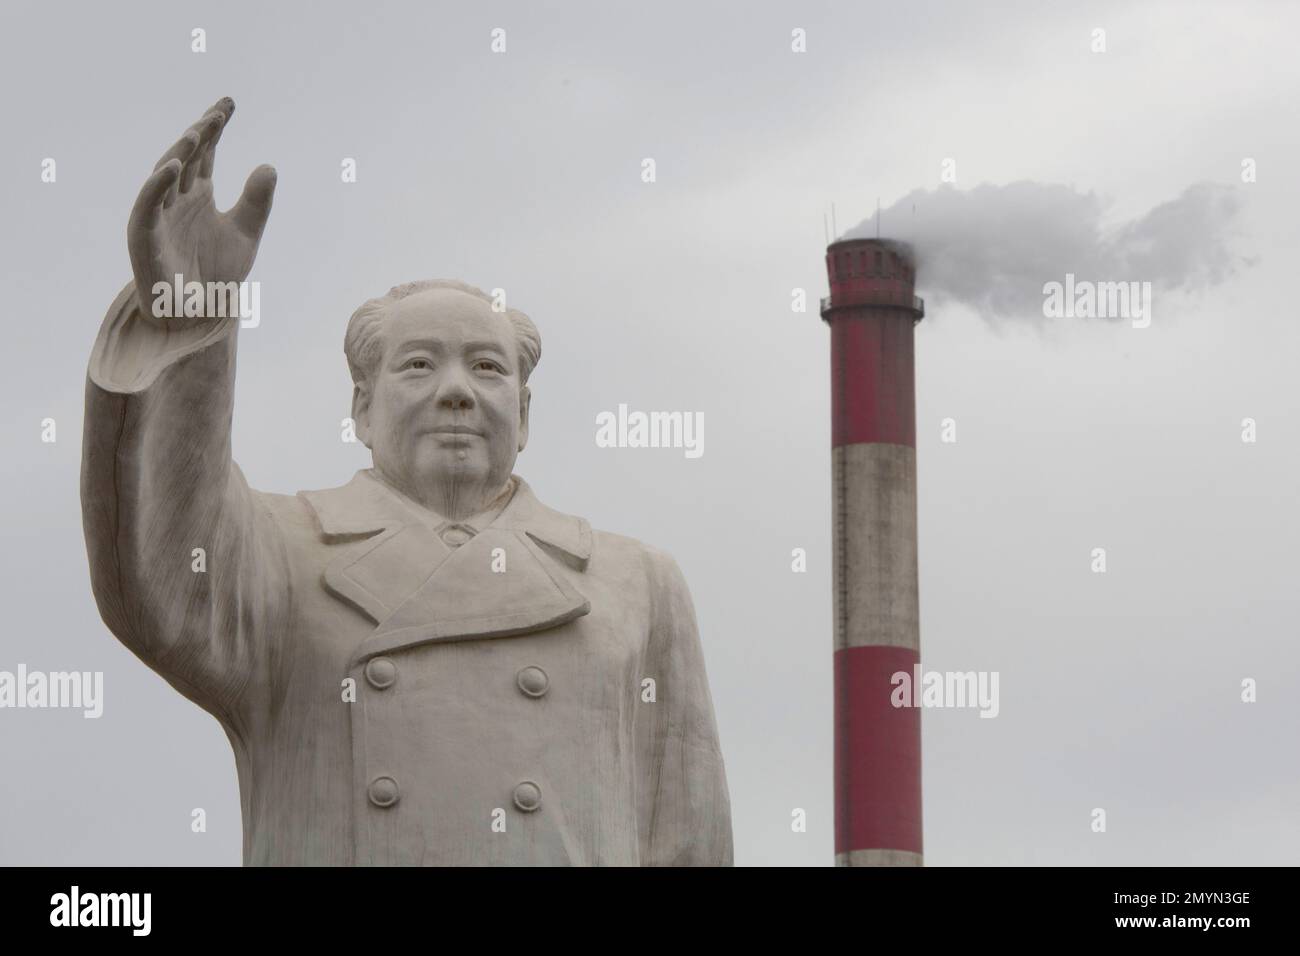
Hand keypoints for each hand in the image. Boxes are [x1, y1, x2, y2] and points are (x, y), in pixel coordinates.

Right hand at [128, 97, 276, 322]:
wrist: (199, 315)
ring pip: (165, 173)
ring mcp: (159, 214)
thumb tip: (269, 166)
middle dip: (202, 133)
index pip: (207, 153)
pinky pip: (147, 204)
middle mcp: (177, 198)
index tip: (229, 103)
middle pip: (188, 156)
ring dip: (181, 151)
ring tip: (200, 131)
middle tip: (220, 112)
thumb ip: (257, 202)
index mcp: (199, 195)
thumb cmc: (217, 274)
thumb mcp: (246, 234)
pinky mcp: (144, 234)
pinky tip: (175, 165)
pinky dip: (157, 184)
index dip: (216, 128)